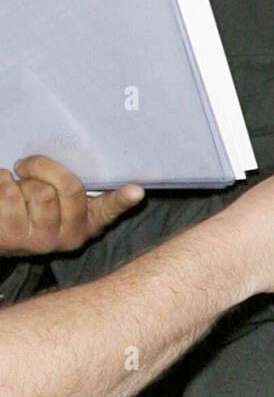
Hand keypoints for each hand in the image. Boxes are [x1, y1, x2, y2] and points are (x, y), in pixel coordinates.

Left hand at [0, 157, 143, 256]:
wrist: (0, 233)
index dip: (124, 199)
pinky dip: (3, 182)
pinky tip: (4, 192)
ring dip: (22, 181)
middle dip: (44, 166)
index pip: (110, 209)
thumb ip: (74, 182)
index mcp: (88, 221)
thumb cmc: (33, 206)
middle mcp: (71, 236)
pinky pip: (12, 194)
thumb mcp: (60, 197)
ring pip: (40, 191)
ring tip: (17, 189)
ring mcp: (43, 240)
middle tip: (26, 164)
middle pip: (69, 186)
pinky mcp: (15, 239)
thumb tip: (95, 156)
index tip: (137, 190)